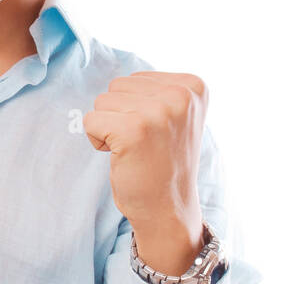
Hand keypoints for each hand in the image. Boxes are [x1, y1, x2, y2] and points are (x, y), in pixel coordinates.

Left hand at [82, 70, 207, 236]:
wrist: (168, 209)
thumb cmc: (163, 163)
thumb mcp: (174, 116)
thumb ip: (156, 91)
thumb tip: (117, 75)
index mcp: (193, 86)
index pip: (135, 78)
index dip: (135, 109)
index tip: (156, 134)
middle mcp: (180, 95)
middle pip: (117, 86)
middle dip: (119, 116)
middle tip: (143, 145)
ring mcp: (158, 111)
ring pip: (102, 102)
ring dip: (109, 128)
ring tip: (134, 150)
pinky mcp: (133, 129)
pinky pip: (90, 121)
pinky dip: (97, 141)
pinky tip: (121, 157)